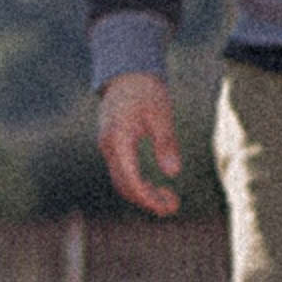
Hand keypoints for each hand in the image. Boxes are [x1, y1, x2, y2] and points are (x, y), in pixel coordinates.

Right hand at [96, 70, 184, 216]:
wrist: (127, 73)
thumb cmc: (146, 91)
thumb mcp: (162, 114)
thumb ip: (166, 143)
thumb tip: (173, 173)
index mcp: (118, 140)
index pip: (130, 179)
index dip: (148, 197)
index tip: (167, 206)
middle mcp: (108, 147)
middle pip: (123, 185)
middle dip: (147, 200)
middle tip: (173, 207)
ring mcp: (107, 148)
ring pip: (121, 181)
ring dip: (143, 194)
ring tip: (168, 198)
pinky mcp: (112, 147)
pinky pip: (121, 172)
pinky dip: (137, 183)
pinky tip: (155, 185)